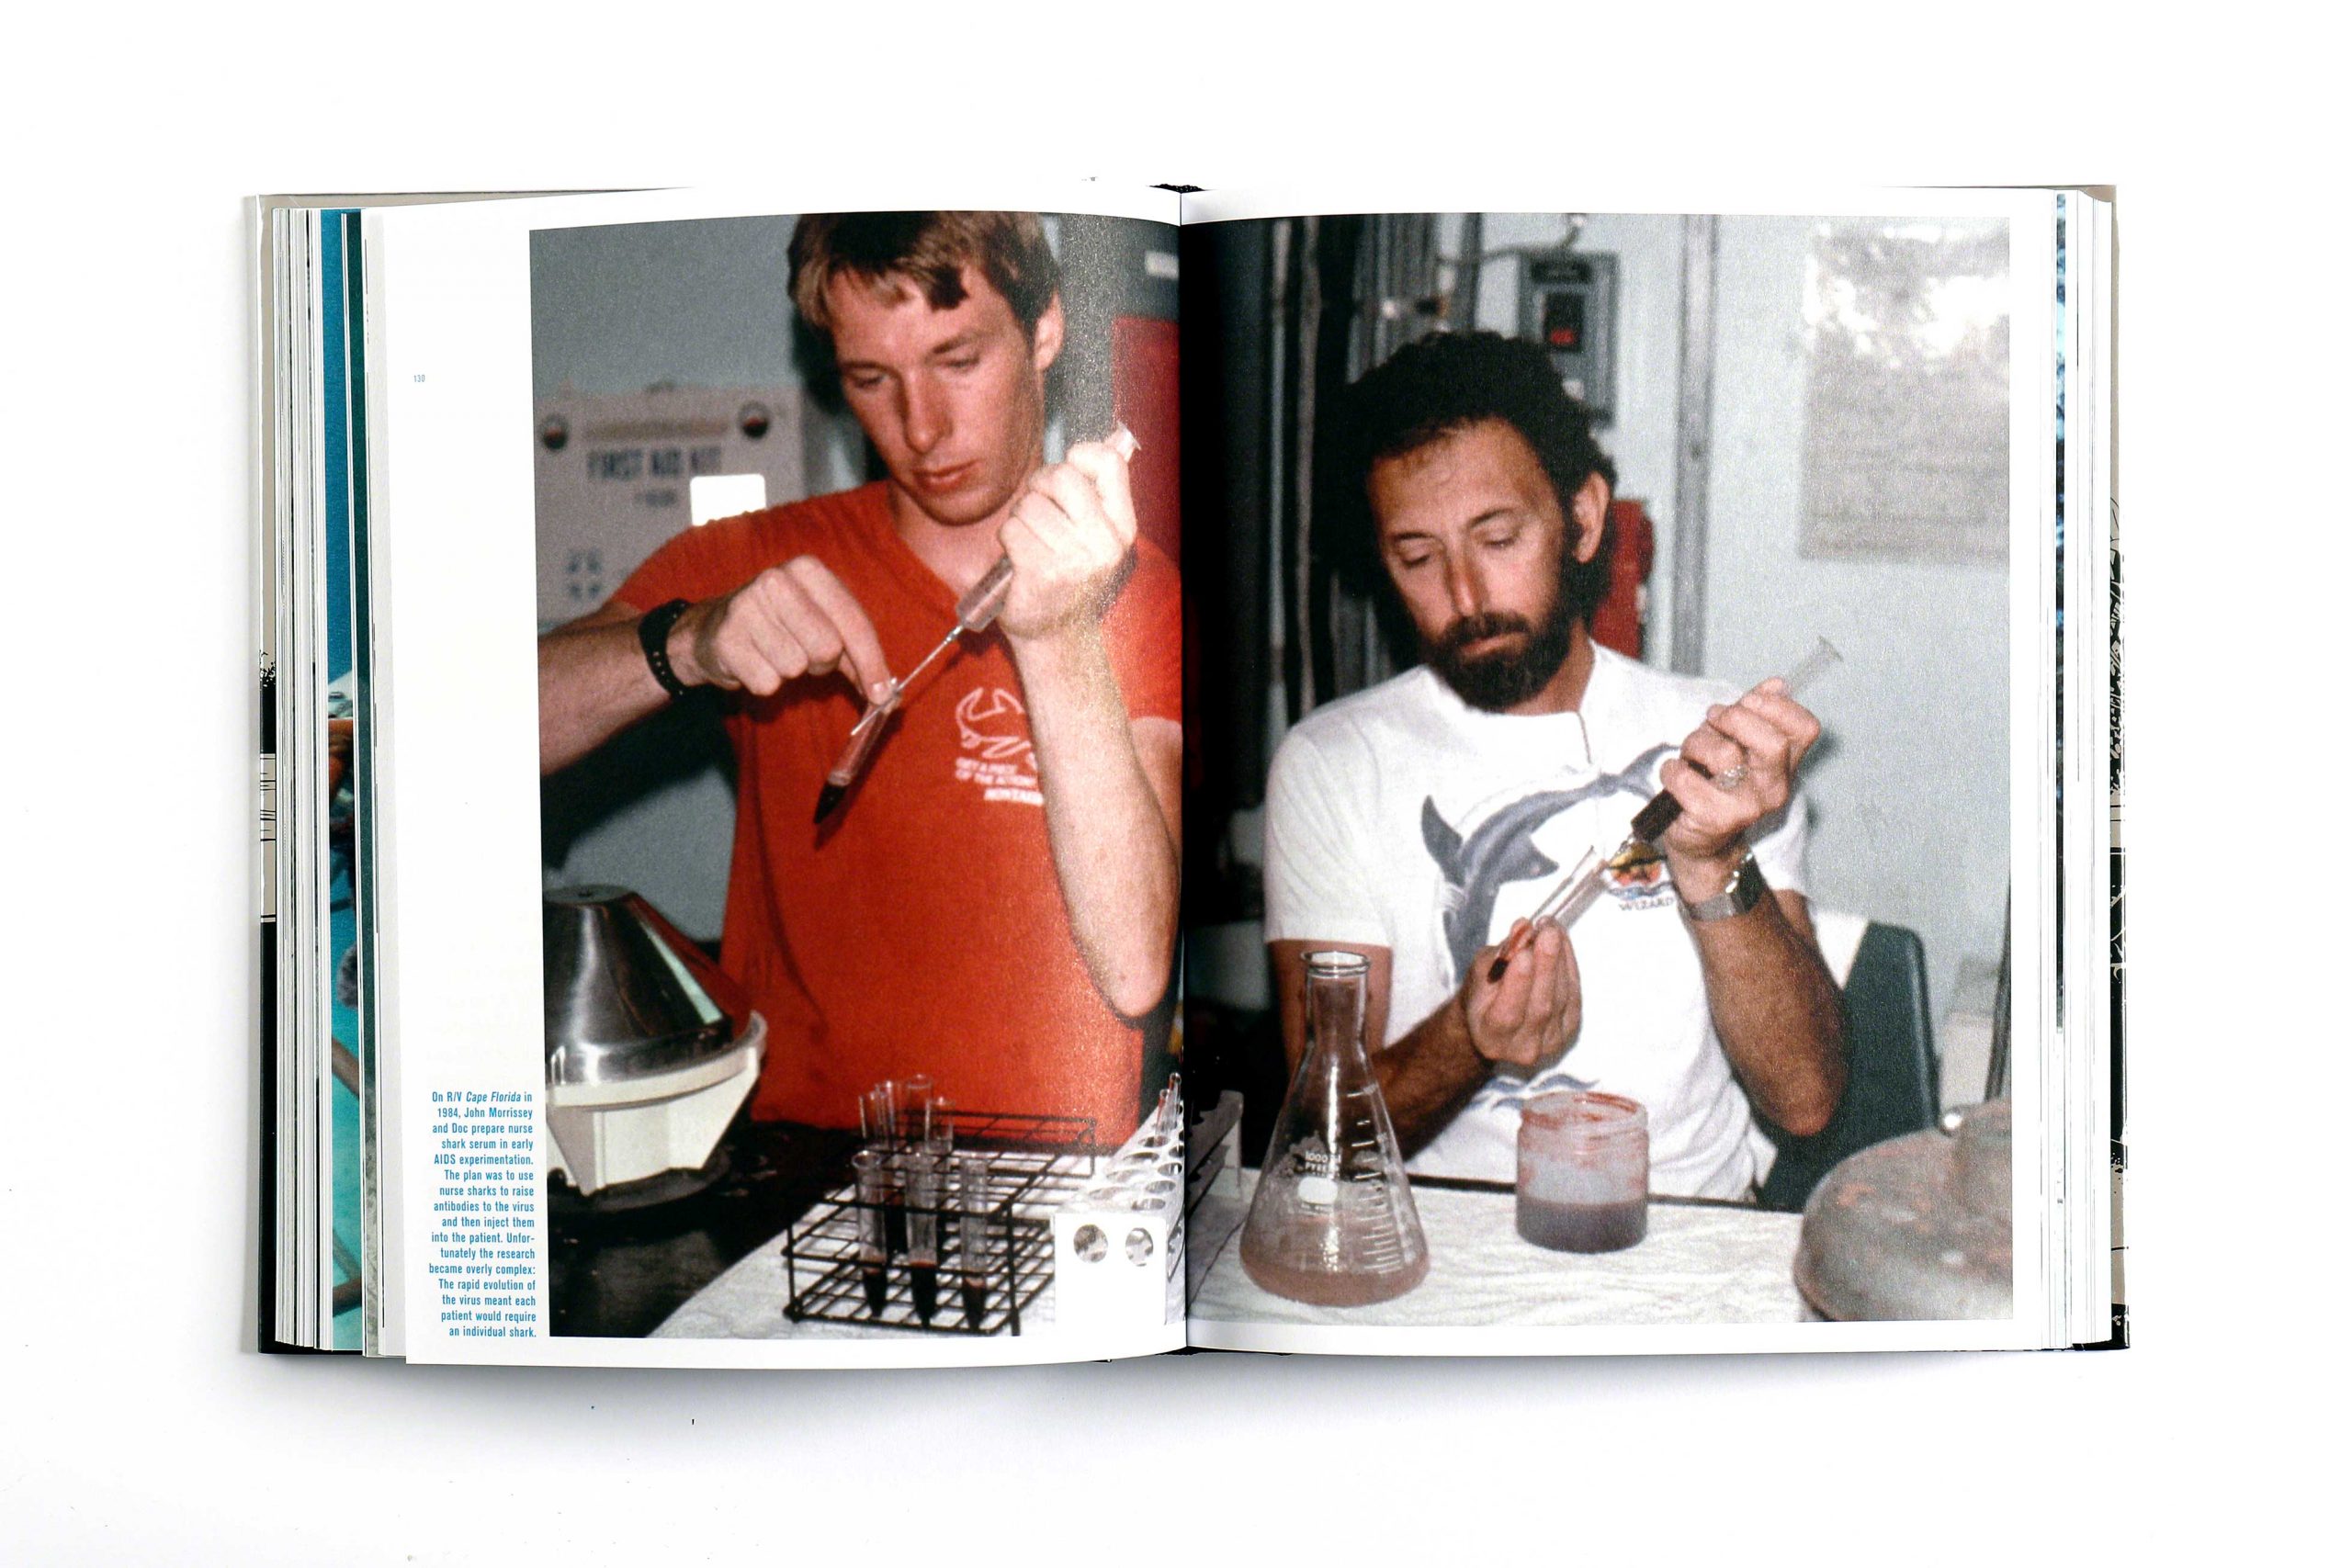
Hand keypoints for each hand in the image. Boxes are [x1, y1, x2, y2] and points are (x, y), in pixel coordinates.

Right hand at [669, 557, 892, 701]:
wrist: (712, 629)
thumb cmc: (780, 627)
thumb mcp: (821, 626)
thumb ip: (857, 655)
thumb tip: (886, 696)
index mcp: (809, 570)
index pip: (853, 622)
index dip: (871, 663)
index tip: (882, 696)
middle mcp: (776, 580)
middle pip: (827, 647)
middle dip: (821, 663)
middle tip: (803, 654)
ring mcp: (746, 606)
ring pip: (796, 667)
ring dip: (789, 671)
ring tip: (772, 652)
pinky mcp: (726, 638)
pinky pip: (767, 683)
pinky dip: (765, 683)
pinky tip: (752, 661)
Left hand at [992, 436, 1138, 641]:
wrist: (1057, 636)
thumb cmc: (1070, 577)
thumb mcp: (1097, 535)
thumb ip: (1100, 490)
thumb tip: (1112, 438)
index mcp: (1122, 528)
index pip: (1108, 463)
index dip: (1079, 457)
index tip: (1068, 475)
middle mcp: (1103, 544)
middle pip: (1062, 476)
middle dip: (1040, 486)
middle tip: (1038, 508)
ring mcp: (1073, 560)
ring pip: (1029, 504)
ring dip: (1021, 519)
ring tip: (1031, 542)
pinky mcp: (1041, 573)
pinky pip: (1011, 529)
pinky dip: (1008, 540)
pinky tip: (1019, 559)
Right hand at [1462, 918, 1580, 1067]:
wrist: (1496, 1020)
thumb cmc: (1484, 995)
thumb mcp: (1481, 971)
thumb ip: (1500, 954)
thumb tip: (1523, 929)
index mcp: (1490, 1038)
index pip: (1507, 1015)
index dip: (1518, 983)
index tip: (1523, 952)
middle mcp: (1522, 1048)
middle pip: (1540, 1007)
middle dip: (1546, 964)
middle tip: (1547, 931)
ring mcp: (1549, 1043)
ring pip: (1561, 999)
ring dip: (1559, 961)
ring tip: (1552, 931)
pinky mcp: (1569, 1031)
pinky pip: (1574, 996)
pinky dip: (1569, 967)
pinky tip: (1562, 945)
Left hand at [1656, 677, 1821, 893]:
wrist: (1702, 840)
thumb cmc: (1718, 782)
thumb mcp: (1738, 741)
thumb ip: (1755, 712)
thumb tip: (1778, 684)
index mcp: (1786, 765)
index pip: (1804, 729)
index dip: (1775, 706)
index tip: (1748, 700)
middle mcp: (1774, 788)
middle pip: (1770, 742)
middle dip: (1735, 719)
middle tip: (1714, 719)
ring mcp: (1746, 807)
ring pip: (1722, 754)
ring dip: (1695, 744)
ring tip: (1691, 755)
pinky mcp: (1714, 819)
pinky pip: (1685, 777)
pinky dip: (1673, 770)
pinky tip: (1677, 775)